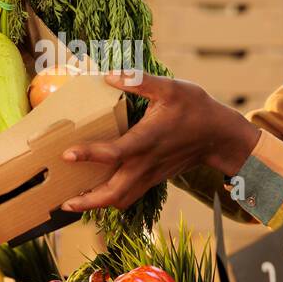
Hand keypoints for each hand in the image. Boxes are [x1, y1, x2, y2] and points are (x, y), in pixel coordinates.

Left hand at [60, 72, 260, 212]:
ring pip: (121, 200)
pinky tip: (95, 194)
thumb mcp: (171, 87)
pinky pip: (129, 196)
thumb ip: (139, 80)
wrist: (220, 136)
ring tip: (73, 203)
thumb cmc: (196, 108)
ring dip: (97, 205)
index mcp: (148, 140)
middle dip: (88, 202)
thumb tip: (109, 76)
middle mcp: (146, 163)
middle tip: (62, 202)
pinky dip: (110, 200)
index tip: (68, 154)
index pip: (115, 153)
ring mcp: (150, 174)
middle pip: (114, 193)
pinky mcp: (153, 178)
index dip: (90, 155)